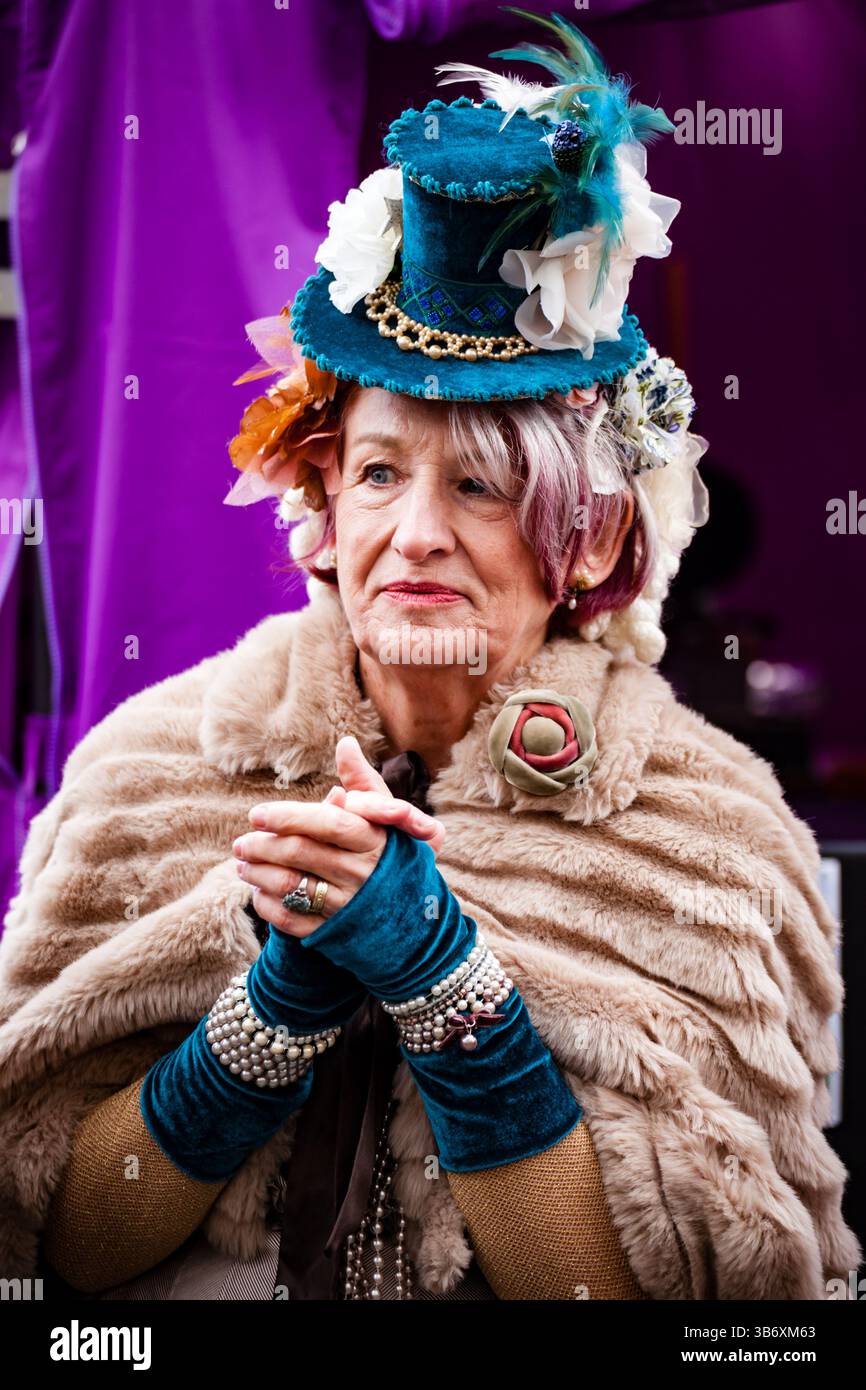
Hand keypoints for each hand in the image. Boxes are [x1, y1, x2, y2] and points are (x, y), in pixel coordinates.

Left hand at [232, 736, 443, 937]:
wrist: (414, 922)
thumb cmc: (394, 857)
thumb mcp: (387, 817)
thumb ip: (363, 781)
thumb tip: (345, 742)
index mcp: (374, 841)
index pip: (327, 822)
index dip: (288, 817)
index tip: (257, 815)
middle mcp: (361, 874)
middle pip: (302, 853)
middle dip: (263, 846)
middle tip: (240, 842)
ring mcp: (347, 905)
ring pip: (291, 886)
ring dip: (259, 874)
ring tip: (242, 863)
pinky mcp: (334, 932)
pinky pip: (292, 920)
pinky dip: (268, 906)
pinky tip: (257, 893)